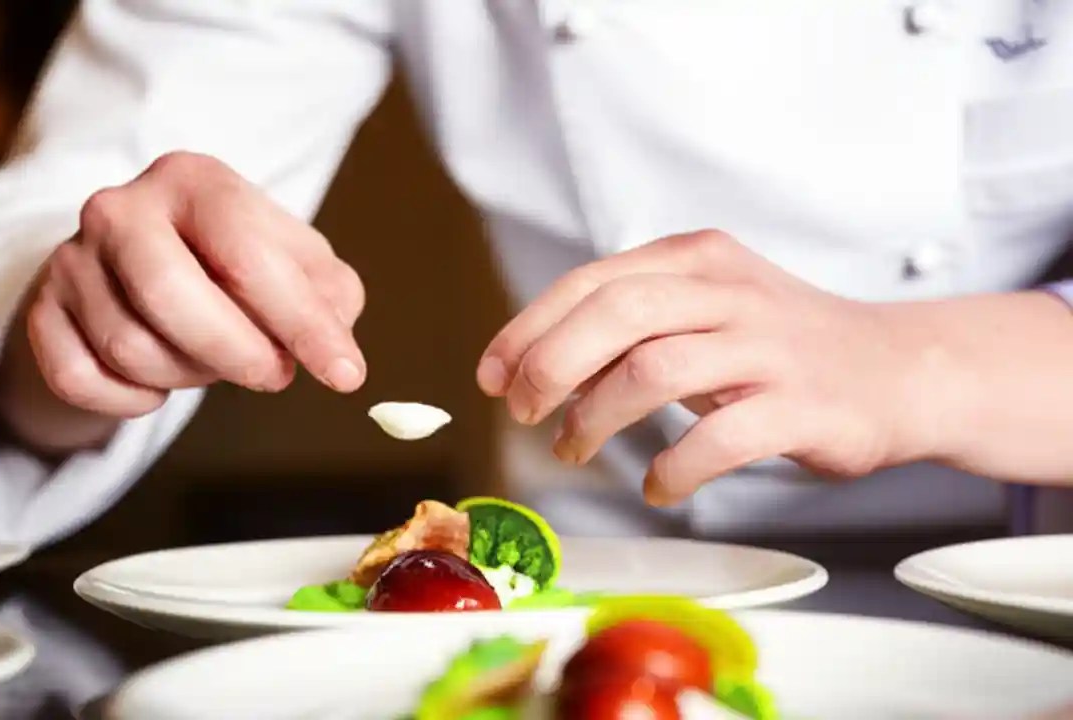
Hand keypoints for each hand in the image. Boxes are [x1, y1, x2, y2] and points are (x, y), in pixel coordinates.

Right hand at [0, 152, 365, 451]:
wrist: (140, 269)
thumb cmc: (232, 265)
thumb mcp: (295, 264)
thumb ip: (328, 296)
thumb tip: (335, 345)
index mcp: (193, 180)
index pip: (247, 255)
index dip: (301, 323)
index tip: (345, 375)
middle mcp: (120, 207)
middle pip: (171, 298)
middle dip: (235, 353)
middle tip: (274, 375)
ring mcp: (71, 258)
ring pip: (130, 348)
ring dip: (188, 376)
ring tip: (210, 360)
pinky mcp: (41, 311)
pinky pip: (81, 379)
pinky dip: (130, 400)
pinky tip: (156, 382)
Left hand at [476, 230, 950, 505]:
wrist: (899, 370)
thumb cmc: (781, 346)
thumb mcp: (704, 312)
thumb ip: (630, 329)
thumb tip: (539, 369)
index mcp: (696, 260)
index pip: (590, 282)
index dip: (528, 329)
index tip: (492, 374)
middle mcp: (729, 293)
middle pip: (615, 313)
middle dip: (550, 364)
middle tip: (522, 411)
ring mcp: (767, 349)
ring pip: (654, 370)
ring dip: (596, 418)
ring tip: (573, 450)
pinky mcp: (800, 407)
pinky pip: (717, 439)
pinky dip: (672, 469)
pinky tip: (658, 486)